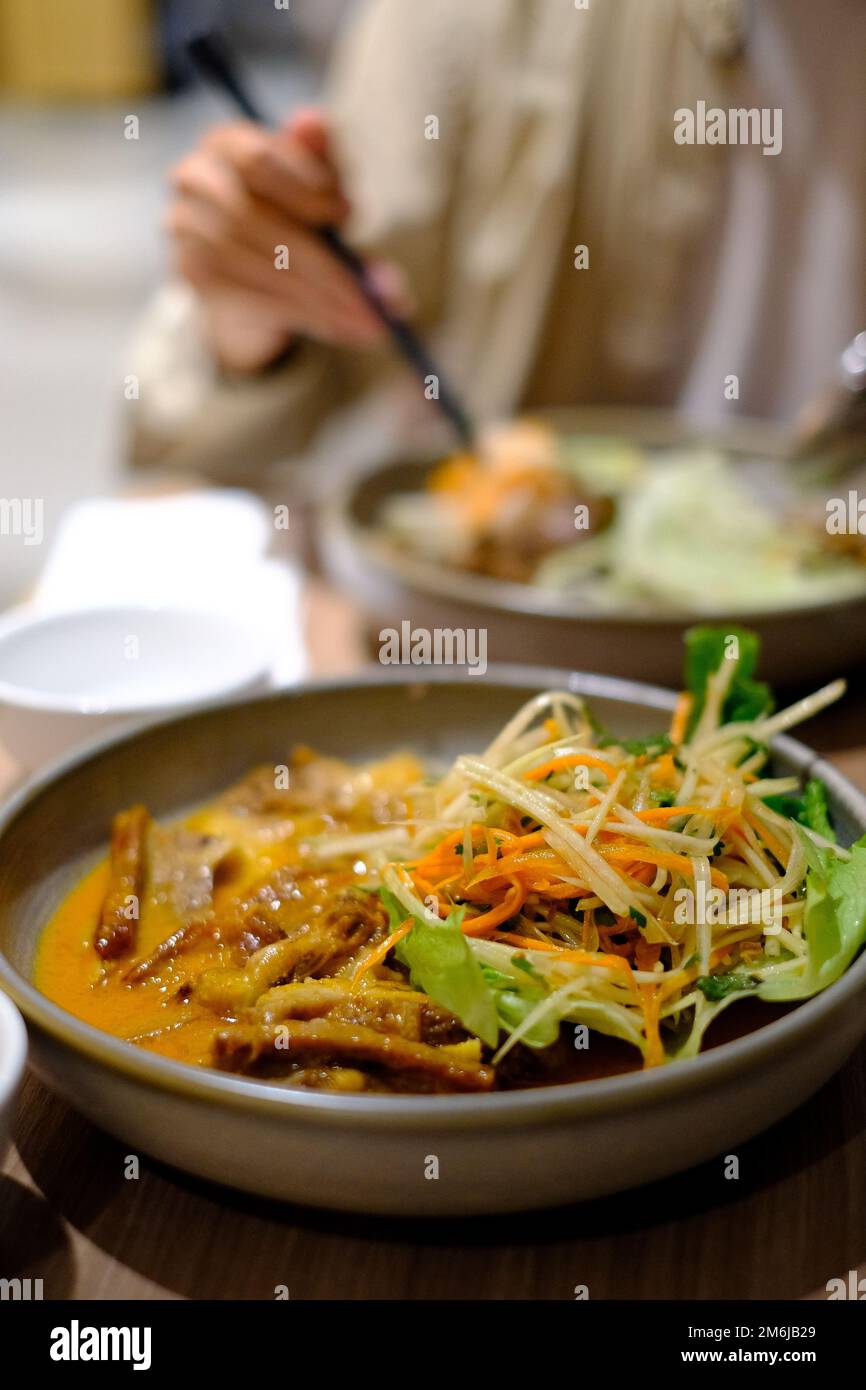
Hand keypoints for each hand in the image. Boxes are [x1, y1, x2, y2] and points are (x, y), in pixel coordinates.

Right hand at [165, 108, 403, 371]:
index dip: (304, 187)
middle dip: (320, 260)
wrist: (257, 268)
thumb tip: (314, 119)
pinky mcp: (194, 274)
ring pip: (257, 267)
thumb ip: (326, 162)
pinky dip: (303, 316)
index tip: (346, 213)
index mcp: (226, 143)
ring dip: (318, 300)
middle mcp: (193, 179)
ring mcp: (186, 229)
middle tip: (370, 294)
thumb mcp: (318, 185)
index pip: (257, 159)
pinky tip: (341, 328)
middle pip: (255, 222)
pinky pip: (253, 300)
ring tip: (365, 320)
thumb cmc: (294, 210)